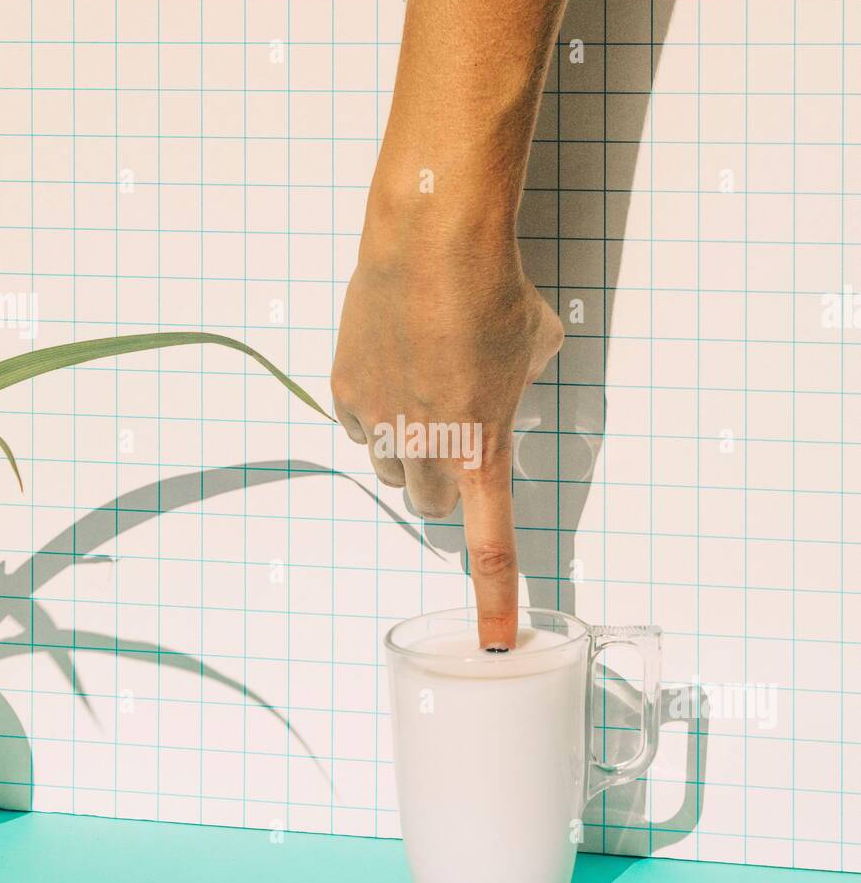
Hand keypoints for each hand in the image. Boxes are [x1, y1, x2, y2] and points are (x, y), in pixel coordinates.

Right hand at [331, 189, 563, 647]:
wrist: (433, 243)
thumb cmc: (494, 290)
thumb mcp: (536, 346)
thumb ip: (521, 381)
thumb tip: (506, 378)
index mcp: (483, 448)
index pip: (493, 544)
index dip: (496, 598)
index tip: (496, 639)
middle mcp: (427, 448)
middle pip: (431, 505)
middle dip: (446, 486)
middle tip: (458, 443)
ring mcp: (380, 422)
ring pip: (390, 469)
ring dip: (408, 452)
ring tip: (424, 397)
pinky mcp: (346, 390)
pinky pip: (359, 425)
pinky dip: (376, 412)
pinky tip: (394, 369)